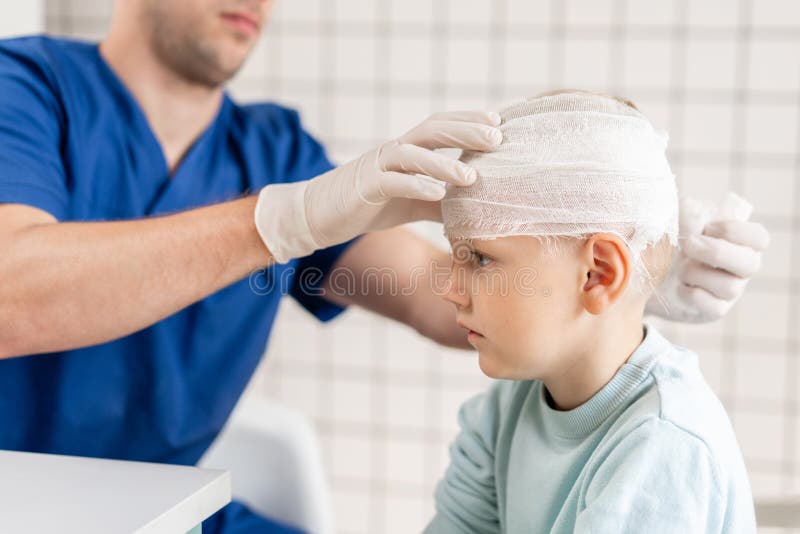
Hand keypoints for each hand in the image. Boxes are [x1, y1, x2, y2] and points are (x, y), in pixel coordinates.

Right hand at [255, 110, 501, 262]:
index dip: (469, 122)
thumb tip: (476, 212)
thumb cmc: (368, 204)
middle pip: (433, 130)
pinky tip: (439, 195)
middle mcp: (395, 151)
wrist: (318, 213)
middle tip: (497, 139)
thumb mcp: (412, 203)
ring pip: (413, 154)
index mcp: (408, 150)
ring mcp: (378, 166)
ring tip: (472, 176)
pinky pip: (393, 182)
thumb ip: (441, 202)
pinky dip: (417, 185)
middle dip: (465, 131)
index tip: (499, 124)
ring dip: (444, 164)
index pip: (442, 127)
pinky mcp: (365, 186)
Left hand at [646, 194, 769, 322]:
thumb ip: (686, 213)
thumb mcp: (676, 221)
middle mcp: (741, 267)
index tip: (707, 227)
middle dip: (716, 252)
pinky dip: (694, 295)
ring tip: (679, 268)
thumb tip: (693, 213)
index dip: (736, 231)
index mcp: (740, 242)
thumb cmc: (670, 240)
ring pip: (731, 287)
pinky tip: (679, 286)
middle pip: (751, 264)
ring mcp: (730, 290)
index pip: (759, 238)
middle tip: (688, 245)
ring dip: (698, 274)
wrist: (648, 273)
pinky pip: (715, 307)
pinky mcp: (714, 309)